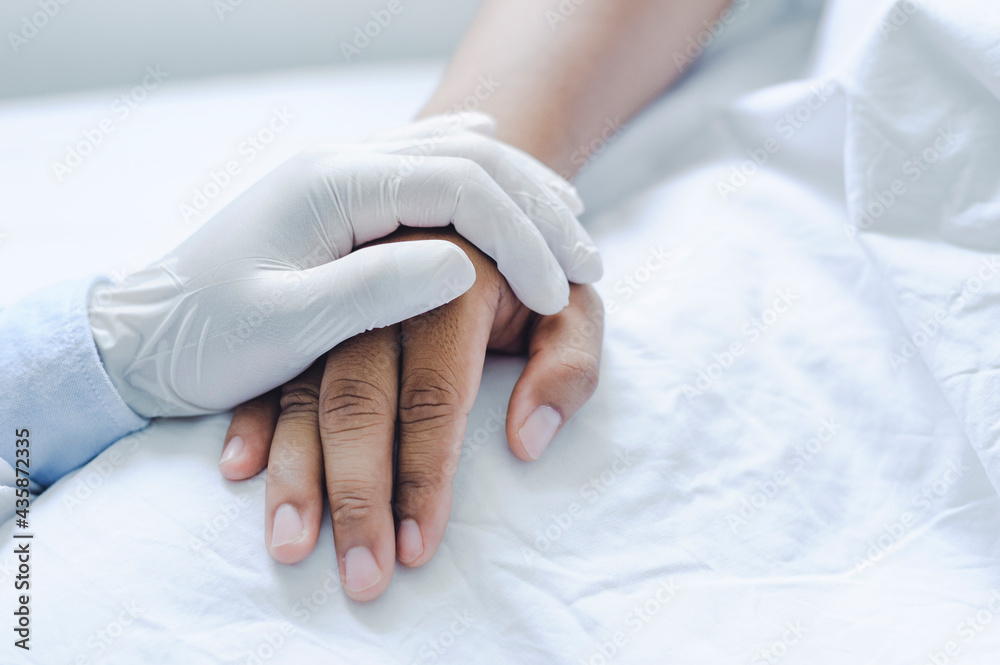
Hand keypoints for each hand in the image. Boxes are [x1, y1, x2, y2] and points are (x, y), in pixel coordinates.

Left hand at [89, 115, 599, 417]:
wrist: (139, 334)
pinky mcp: (339, 200)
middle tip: (590, 263)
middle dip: (539, 210)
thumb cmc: (205, 338)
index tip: (560, 293)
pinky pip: (427, 165)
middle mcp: (341, 164)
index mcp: (332, 185)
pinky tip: (503, 173)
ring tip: (573, 223)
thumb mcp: (285, 324)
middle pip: (470, 159)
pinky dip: (479, 175)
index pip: (460, 187)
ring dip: (521, 190)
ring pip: (454, 156)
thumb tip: (461, 263)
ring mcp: (340, 175)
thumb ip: (375, 289)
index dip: (521, 237)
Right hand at [220, 227, 603, 600]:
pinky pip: (272, 368)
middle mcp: (387, 290)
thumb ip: (568, 366)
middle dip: (357, 494)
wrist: (483, 209)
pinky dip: (253, 419)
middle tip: (361, 573)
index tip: (419, 546)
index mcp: (454, 283)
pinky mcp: (310, 311)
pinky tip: (241, 469)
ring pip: (305, 390)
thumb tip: (525, 441)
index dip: (425, 474)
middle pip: (358, 400)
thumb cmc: (536, 278)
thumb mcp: (575, 307)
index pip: (433, 395)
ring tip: (290, 544)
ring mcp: (340, 299)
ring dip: (296, 472)